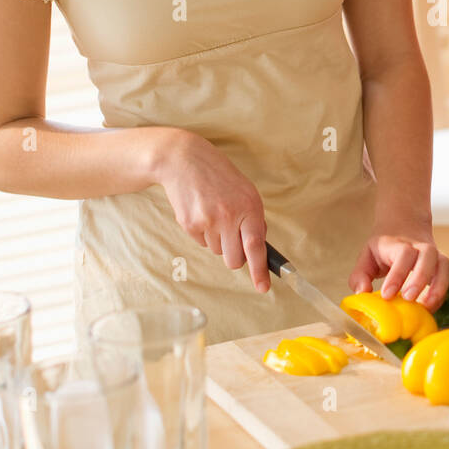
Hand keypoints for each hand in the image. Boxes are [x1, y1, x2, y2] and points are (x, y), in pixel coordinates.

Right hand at [150, 129, 270, 292]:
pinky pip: (202, 244)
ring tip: (215, 214)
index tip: (263, 288)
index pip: (256, 246)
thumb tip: (258, 249)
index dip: (260, 270)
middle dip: (236, 256)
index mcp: (249, 207)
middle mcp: (229, 216)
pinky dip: (204, 234)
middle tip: (232, 236)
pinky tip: (202, 213)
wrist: (185, 160)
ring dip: (219, 240)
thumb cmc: (220, 177)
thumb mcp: (247, 192)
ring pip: (218, 252)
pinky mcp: (189, 224)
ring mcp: (207, 221)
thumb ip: (254, 219)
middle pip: (234, 260)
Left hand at [347, 223, 448, 310]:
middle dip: (419, 278)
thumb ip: (360, 276)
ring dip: (438, 286)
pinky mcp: (443, 264)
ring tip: (427, 306)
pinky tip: (433, 306)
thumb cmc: (385, 247)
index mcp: (398, 244)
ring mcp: (434, 254)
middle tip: (409, 298)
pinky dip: (444, 291)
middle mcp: (420, 246)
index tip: (387, 295)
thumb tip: (362, 293)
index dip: (397, 274)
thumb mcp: (367, 256)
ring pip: (444, 264)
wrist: (405, 224)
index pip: (402, 254)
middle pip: (427, 255)